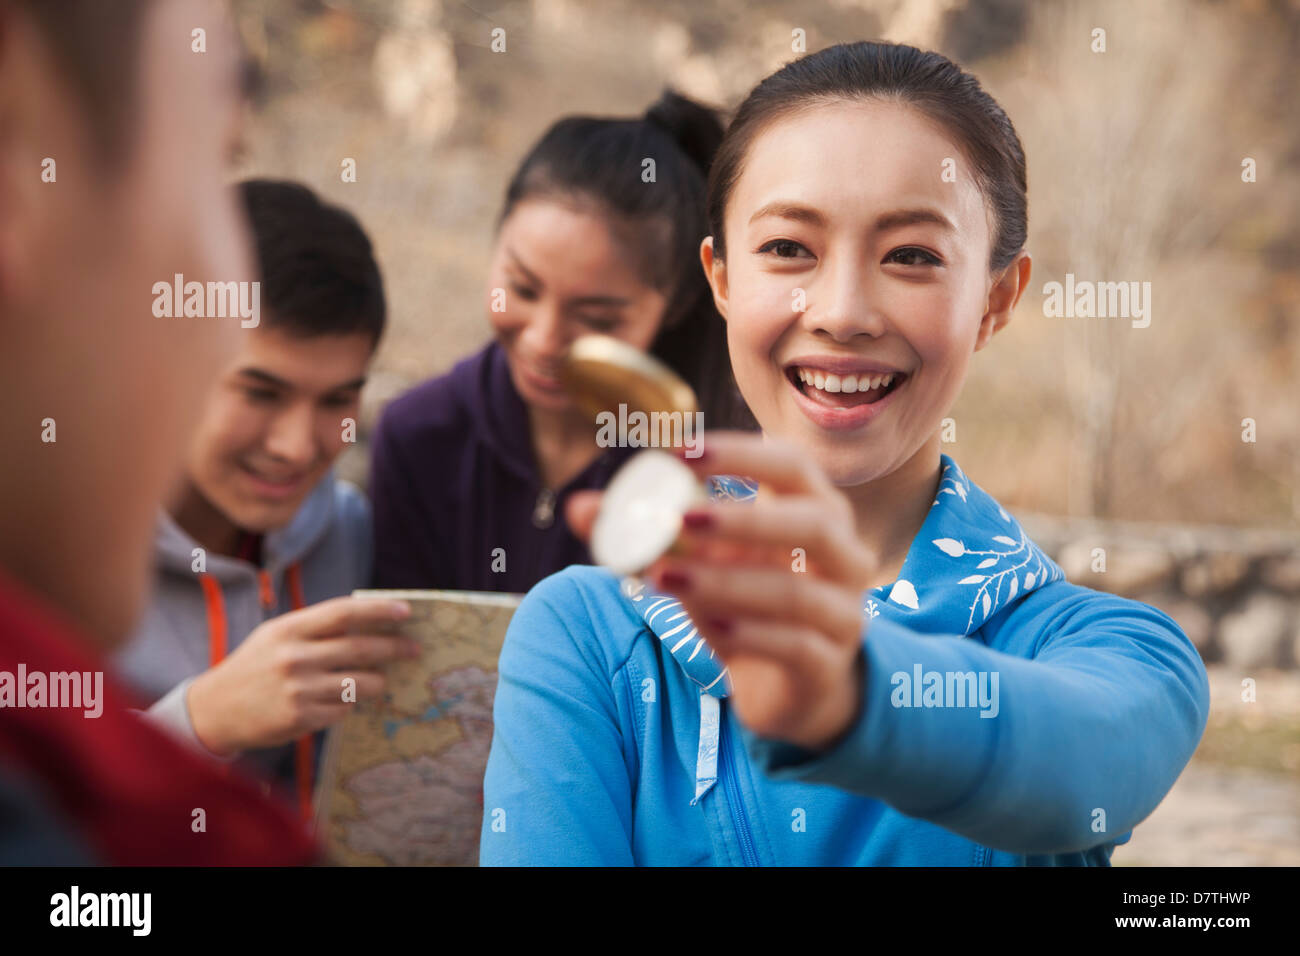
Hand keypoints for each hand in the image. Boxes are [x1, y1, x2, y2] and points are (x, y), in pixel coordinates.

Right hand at [187, 596, 418, 754]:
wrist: (213, 711)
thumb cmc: (254, 667)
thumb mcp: (276, 636)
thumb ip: (317, 629)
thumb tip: (370, 626)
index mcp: (288, 629)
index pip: (343, 613)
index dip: (378, 611)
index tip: (405, 612)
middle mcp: (294, 657)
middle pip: (361, 648)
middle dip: (395, 648)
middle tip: (414, 649)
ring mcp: (298, 690)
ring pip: (361, 684)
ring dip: (378, 682)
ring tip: (381, 680)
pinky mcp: (301, 719)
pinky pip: (344, 709)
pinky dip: (350, 704)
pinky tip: (342, 701)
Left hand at [566, 432, 876, 750]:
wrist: (789, 683)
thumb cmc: (743, 600)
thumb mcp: (697, 561)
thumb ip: (643, 534)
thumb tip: (577, 508)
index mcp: (814, 509)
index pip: (791, 465)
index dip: (740, 455)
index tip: (678, 453)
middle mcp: (842, 554)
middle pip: (813, 523)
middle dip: (744, 520)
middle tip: (680, 523)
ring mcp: (842, 612)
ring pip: (797, 593)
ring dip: (728, 584)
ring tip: (667, 580)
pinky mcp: (828, 664)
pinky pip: (795, 646)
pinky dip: (748, 636)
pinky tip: (706, 628)